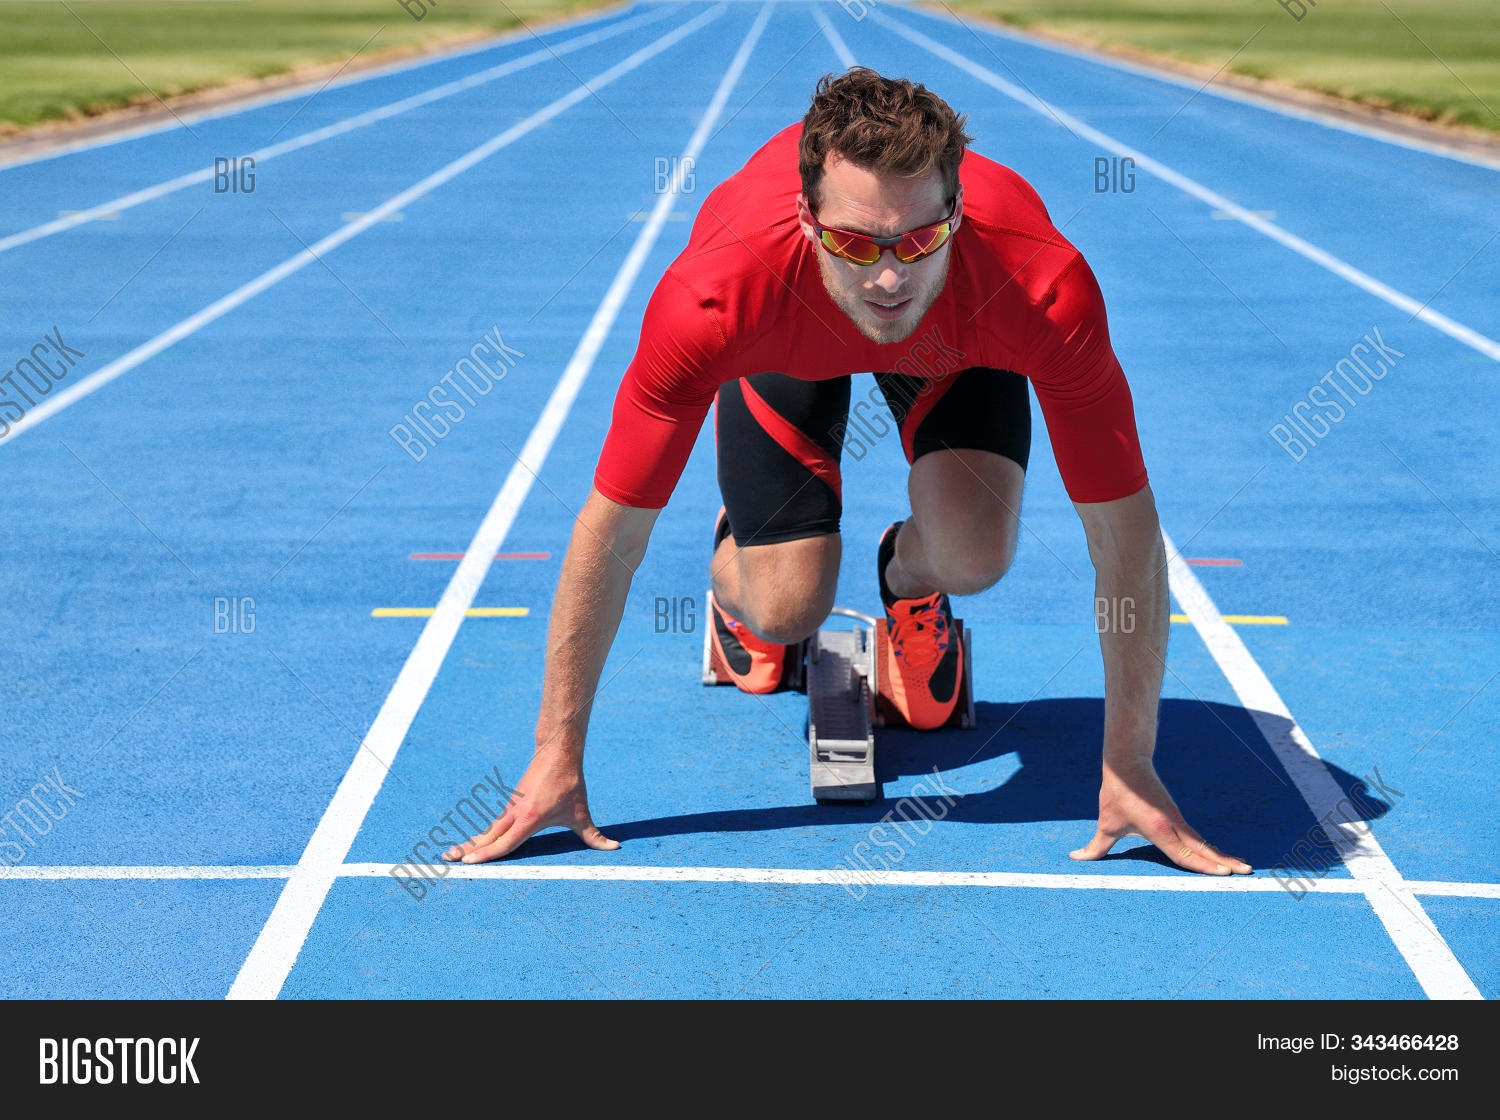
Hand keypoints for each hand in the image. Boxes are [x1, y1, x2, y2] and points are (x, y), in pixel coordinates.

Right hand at [442, 750, 618, 863]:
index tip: (468, 862)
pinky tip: (475, 842)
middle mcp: (515, 815)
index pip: (504, 842)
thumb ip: (594, 835)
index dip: (486, 854)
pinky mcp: (512, 804)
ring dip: (471, 842)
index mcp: (529, 819)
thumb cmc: (569, 784)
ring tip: (451, 852)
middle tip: (447, 859)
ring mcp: (511, 809)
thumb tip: (614, 847)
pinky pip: (495, 824)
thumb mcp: (581, 813)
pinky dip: (483, 835)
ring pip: (489, 830)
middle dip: (468, 849)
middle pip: (487, 837)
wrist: (557, 753)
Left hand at [1070, 755, 1251, 874]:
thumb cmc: (1117, 794)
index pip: (1184, 853)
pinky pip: (1195, 836)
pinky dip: (1209, 848)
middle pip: (1201, 849)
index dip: (1203, 865)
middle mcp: (1173, 825)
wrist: (1127, 764)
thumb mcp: (1106, 822)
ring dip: (1222, 856)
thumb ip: (1095, 847)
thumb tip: (1075, 858)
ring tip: (1244, 867)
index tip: (1224, 873)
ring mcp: (1177, 820)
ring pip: (1202, 843)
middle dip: (1223, 863)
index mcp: (1159, 828)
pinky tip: (1219, 856)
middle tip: (1246, 873)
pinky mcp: (1176, 815)